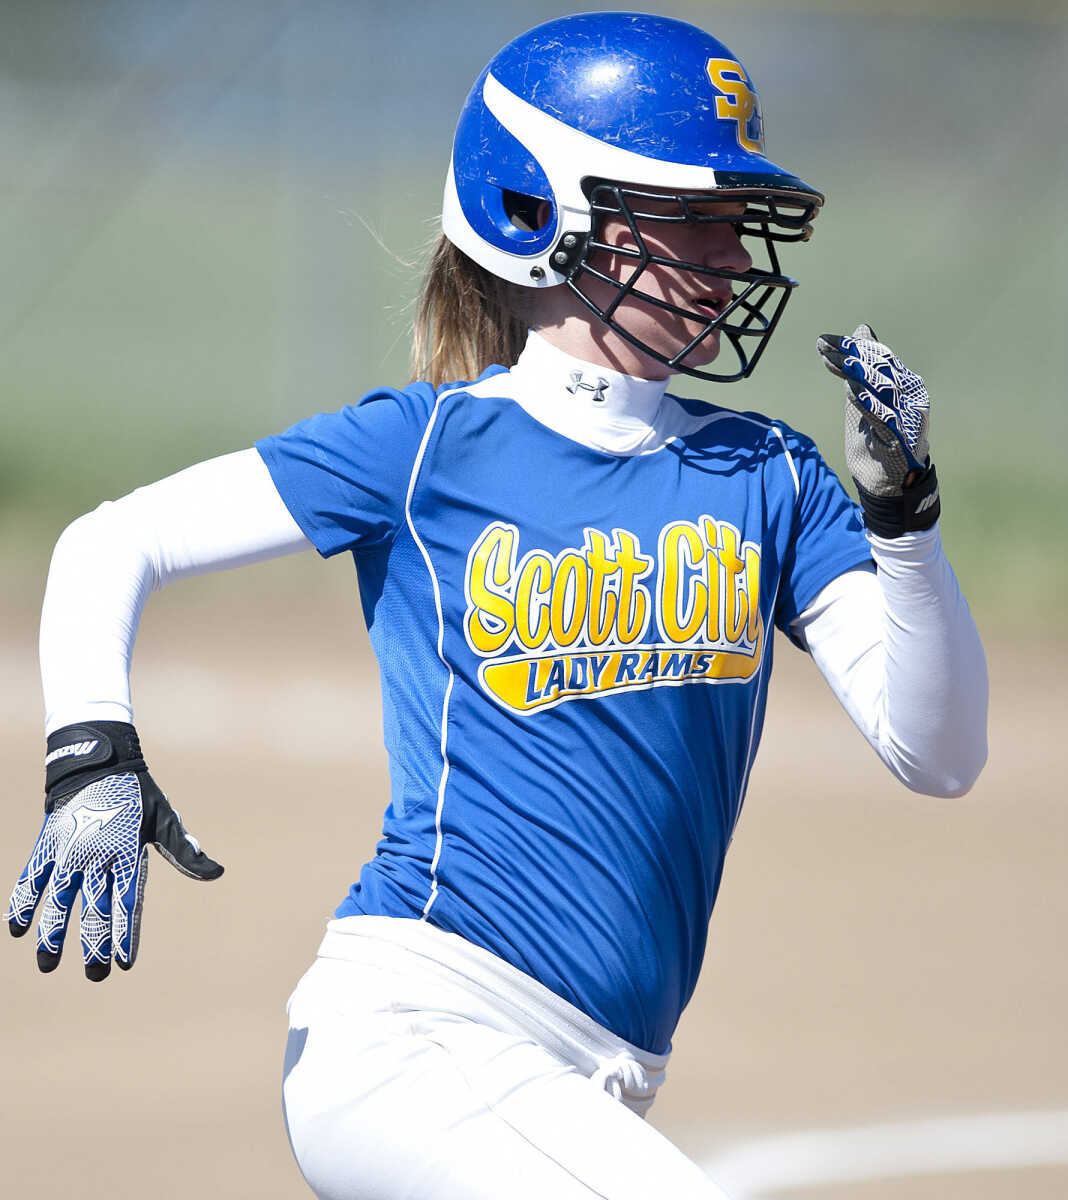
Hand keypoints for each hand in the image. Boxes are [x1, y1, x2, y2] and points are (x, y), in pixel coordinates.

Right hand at [7, 721, 222, 980]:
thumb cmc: (136, 795)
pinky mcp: (48, 844)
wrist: (97, 761)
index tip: (124, 962)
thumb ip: (184, 850)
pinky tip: (16, 929)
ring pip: (59, 899)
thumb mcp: (164, 818)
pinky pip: (32, 877)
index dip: (125, 932)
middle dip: (94, 944)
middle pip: (93, 907)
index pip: (127, 900)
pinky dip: (22, 901)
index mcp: (128, 851)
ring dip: (52, 933)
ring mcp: (68, 851)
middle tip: (96, 975)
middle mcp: (97, 855)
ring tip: (49, 965)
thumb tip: (217, 873)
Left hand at [816, 323, 939, 536]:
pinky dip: (869, 403)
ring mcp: (909, 418)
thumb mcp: (862, 403)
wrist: (887, 485)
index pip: (879, 357)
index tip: (824, 341)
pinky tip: (852, 390)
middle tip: (824, 345)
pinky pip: (885, 417)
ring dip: (857, 373)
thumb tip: (858, 333)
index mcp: (904, 385)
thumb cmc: (875, 442)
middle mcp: (911, 397)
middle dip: (851, 354)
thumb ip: (860, 373)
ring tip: (836, 360)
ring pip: (884, 388)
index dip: (853, 347)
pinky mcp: (902, 439)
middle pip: (881, 367)